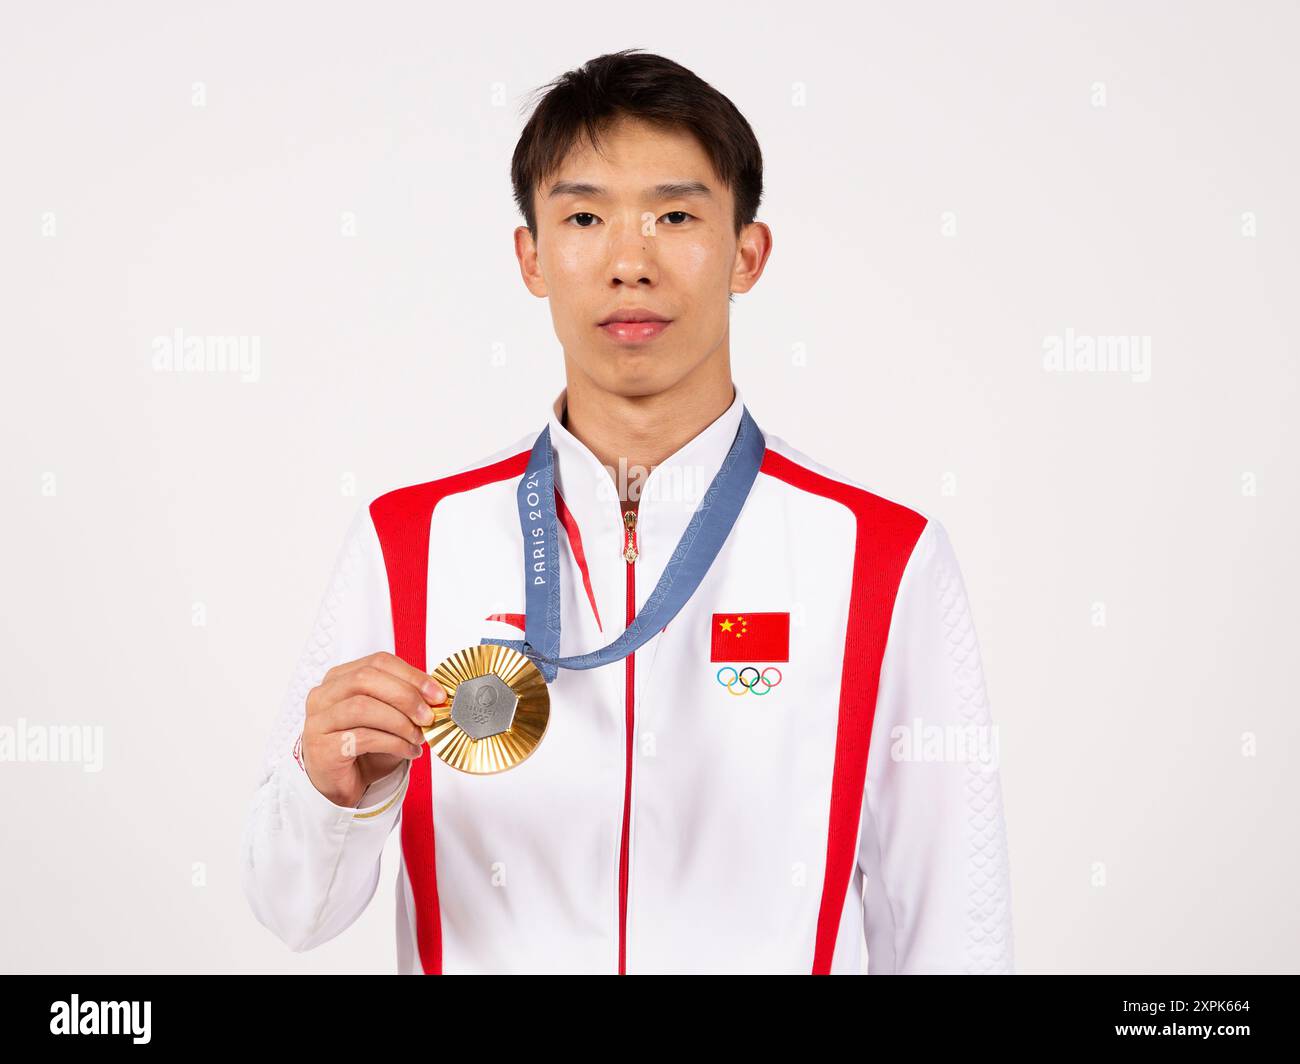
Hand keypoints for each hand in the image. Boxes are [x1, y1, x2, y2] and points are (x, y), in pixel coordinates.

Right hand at [301, 651, 446, 807]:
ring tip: (419, 736)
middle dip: (405, 696)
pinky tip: (408, 751)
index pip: (378, 662)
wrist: (342, 784)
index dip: (411, 675)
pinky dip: (394, 743)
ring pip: (362, 707)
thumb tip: (435, 696)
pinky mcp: (322, 749)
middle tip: (429, 715)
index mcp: (339, 678)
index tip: (437, 694)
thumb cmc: (365, 747)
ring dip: (400, 722)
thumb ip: (405, 700)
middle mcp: (324, 695)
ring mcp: (319, 721)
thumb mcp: (387, 715)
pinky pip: (362, 738)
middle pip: (366, 678)